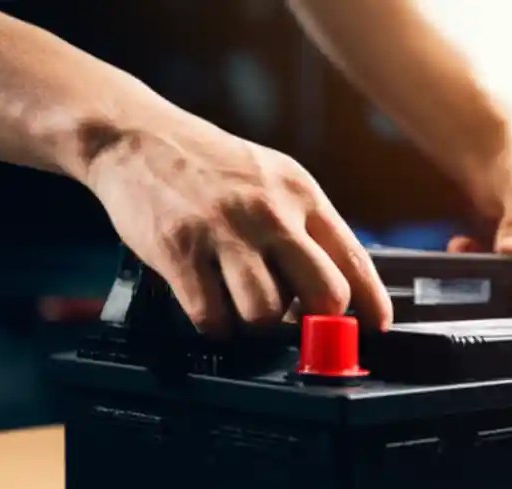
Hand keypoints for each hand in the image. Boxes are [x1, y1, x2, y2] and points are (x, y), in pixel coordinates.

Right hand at [80, 117, 391, 335]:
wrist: (136, 136)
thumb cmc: (211, 166)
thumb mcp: (274, 181)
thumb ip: (305, 230)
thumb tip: (332, 292)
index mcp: (302, 195)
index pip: (354, 260)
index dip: (372, 304)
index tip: (376, 328)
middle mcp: (271, 213)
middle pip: (324, 296)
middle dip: (316, 322)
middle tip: (296, 322)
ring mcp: (225, 233)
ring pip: (267, 314)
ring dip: (256, 325)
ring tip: (241, 305)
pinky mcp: (180, 252)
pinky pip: (213, 317)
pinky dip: (214, 324)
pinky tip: (210, 305)